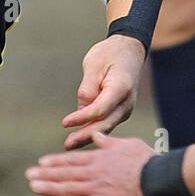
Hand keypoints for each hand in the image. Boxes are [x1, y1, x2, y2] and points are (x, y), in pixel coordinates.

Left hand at [26, 131, 156, 195]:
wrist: (158, 178)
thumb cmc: (146, 160)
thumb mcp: (126, 144)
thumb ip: (109, 142)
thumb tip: (98, 135)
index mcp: (99, 158)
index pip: (72, 160)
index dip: (55, 162)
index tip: (41, 163)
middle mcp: (93, 173)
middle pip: (64, 173)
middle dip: (45, 174)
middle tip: (29, 175)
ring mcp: (96, 189)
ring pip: (67, 188)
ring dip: (49, 188)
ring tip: (33, 187)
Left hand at [60, 33, 144, 148]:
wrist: (129, 51)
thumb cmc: (110, 54)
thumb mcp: (94, 64)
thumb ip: (88, 88)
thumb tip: (81, 110)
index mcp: (122, 87)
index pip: (100, 109)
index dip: (82, 118)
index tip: (65, 123)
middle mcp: (127, 102)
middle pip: (105, 122)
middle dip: (86, 135)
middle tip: (67, 144)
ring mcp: (125, 108)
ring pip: (106, 126)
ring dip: (88, 136)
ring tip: (70, 145)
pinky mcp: (120, 111)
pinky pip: (106, 123)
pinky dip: (94, 131)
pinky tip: (80, 139)